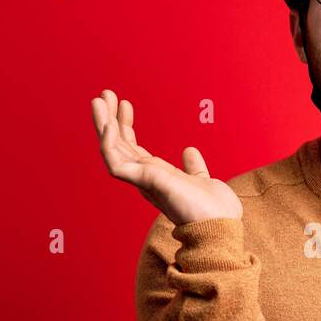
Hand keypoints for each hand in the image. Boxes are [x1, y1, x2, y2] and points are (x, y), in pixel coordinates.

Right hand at [90, 88, 242, 225]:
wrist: (221, 225)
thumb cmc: (213, 210)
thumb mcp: (201, 179)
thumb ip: (193, 166)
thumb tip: (189, 151)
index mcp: (156, 176)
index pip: (132, 148)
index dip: (126, 126)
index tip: (125, 103)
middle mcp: (145, 178)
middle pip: (118, 145)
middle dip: (109, 119)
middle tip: (105, 95)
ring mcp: (143, 180)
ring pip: (112, 151)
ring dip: (103, 125)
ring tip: (99, 101)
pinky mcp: (145, 183)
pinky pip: (116, 164)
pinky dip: (109, 145)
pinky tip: (109, 125)